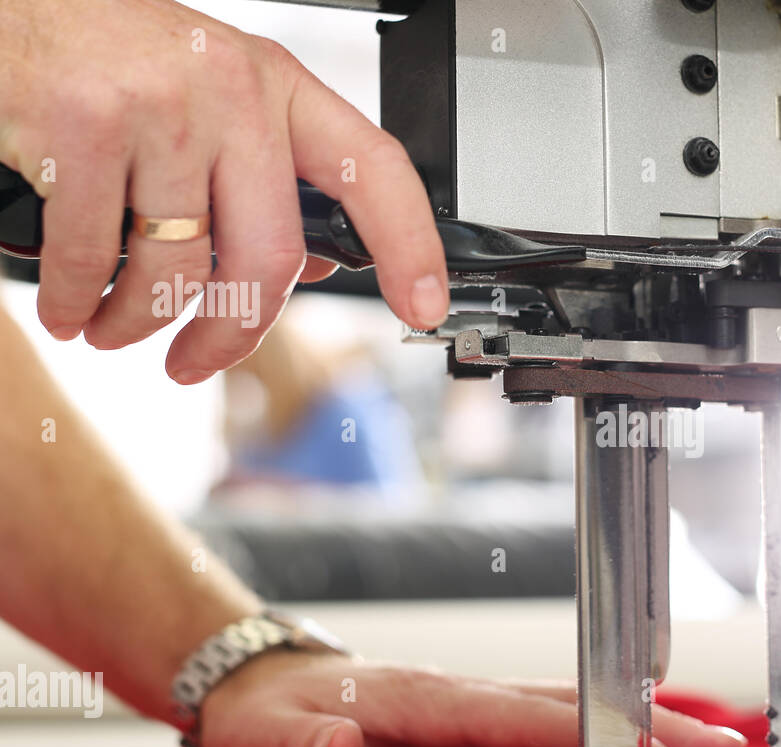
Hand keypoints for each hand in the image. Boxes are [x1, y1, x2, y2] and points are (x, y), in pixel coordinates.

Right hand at [0, 0, 448, 382]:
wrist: (11, 8)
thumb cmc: (111, 58)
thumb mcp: (213, 99)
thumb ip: (266, 175)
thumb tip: (313, 263)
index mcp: (276, 86)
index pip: (374, 170)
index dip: (410, 246)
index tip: (424, 305)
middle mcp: (231, 91)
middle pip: (271, 258)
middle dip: (231, 334)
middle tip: (194, 361)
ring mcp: (159, 106)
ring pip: (178, 270)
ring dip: (138, 324)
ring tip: (113, 328)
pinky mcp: (81, 124)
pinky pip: (94, 258)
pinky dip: (79, 302)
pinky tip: (71, 306)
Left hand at [197, 651, 747, 746]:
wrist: (267, 682)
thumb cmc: (275, 708)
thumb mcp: (268, 732)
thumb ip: (305, 743)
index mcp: (424, 698)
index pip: (515, 715)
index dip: (581, 731)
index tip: (641, 744)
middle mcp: (462, 693)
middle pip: (567, 703)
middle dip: (644, 720)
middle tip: (714, 744)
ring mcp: (474, 702)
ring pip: (569, 707)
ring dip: (638, 722)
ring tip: (706, 744)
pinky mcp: (476, 717)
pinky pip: (550, 721)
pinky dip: (605, 728)